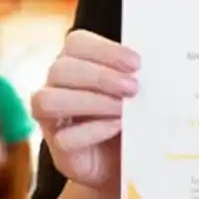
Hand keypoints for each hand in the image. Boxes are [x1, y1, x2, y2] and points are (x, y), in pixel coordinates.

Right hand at [31, 30, 139, 189]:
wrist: (132, 154)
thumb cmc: (133, 112)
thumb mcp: (137, 87)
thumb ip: (136, 73)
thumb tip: (150, 65)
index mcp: (75, 61)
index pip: (76, 43)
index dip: (105, 50)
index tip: (136, 63)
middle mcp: (56, 86)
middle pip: (60, 69)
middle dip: (100, 77)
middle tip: (133, 87)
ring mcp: (52, 118)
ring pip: (48, 101)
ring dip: (91, 102)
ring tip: (123, 109)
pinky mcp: (58, 149)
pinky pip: (63, 138)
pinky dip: (93, 130)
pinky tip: (116, 126)